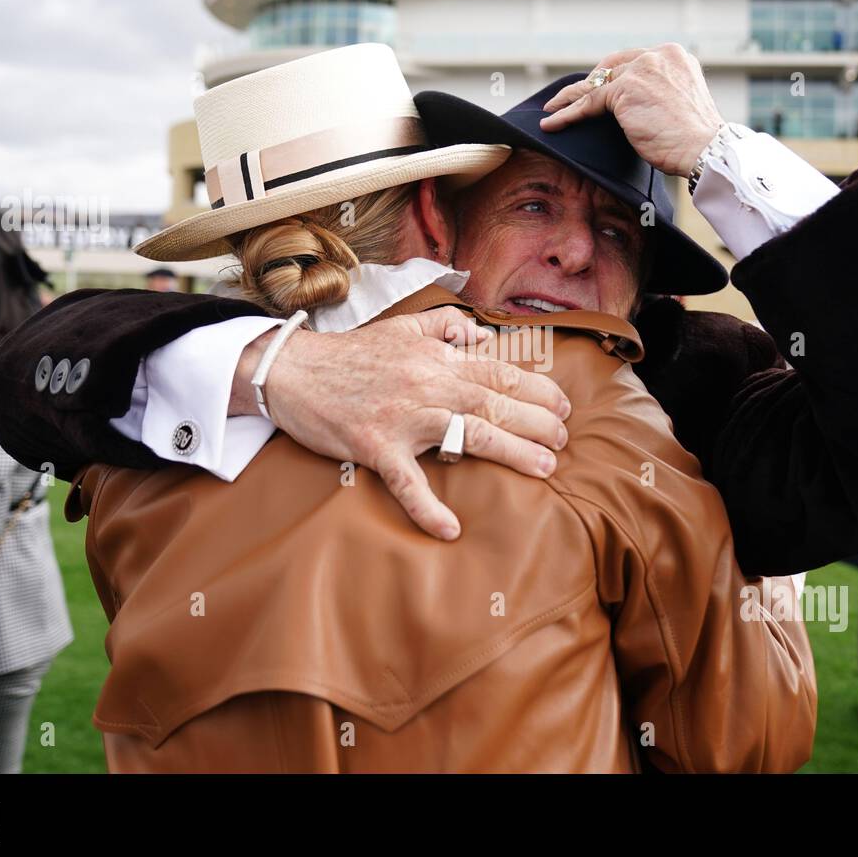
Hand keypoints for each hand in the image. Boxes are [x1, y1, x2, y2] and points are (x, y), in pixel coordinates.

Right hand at [232, 307, 570, 540]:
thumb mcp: (403, 327)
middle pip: (495, 404)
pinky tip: (449, 529)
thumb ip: (446, 327)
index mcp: (437, 359)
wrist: (292, 370)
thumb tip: (484, 336)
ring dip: (512, 452)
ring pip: (470, 434)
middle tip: (565, 441)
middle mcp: (428, 386)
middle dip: (538, 422)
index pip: (501, 373)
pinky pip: (406, 481)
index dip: (538, 391)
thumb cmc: (351, 354)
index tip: (563, 407)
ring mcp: (403, 419)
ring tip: (544, 469)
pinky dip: (426, 507)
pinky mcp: (375, 448)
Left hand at [539, 43, 724, 176]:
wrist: (704, 149)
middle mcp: (657, 55)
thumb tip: (635, 103)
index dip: (614, 74)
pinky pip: (588, 103)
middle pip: (611, 66)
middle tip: (574, 98)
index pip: (634, 60)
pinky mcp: (624, 91)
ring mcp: (640, 70)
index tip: (601, 88)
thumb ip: (658, 92)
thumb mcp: (680, 101)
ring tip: (552, 108)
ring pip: (596, 84)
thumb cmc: (696, 137)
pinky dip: (568, 113)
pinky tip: (553, 123)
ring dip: (571, 97)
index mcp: (674, 55)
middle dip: (590, 82)